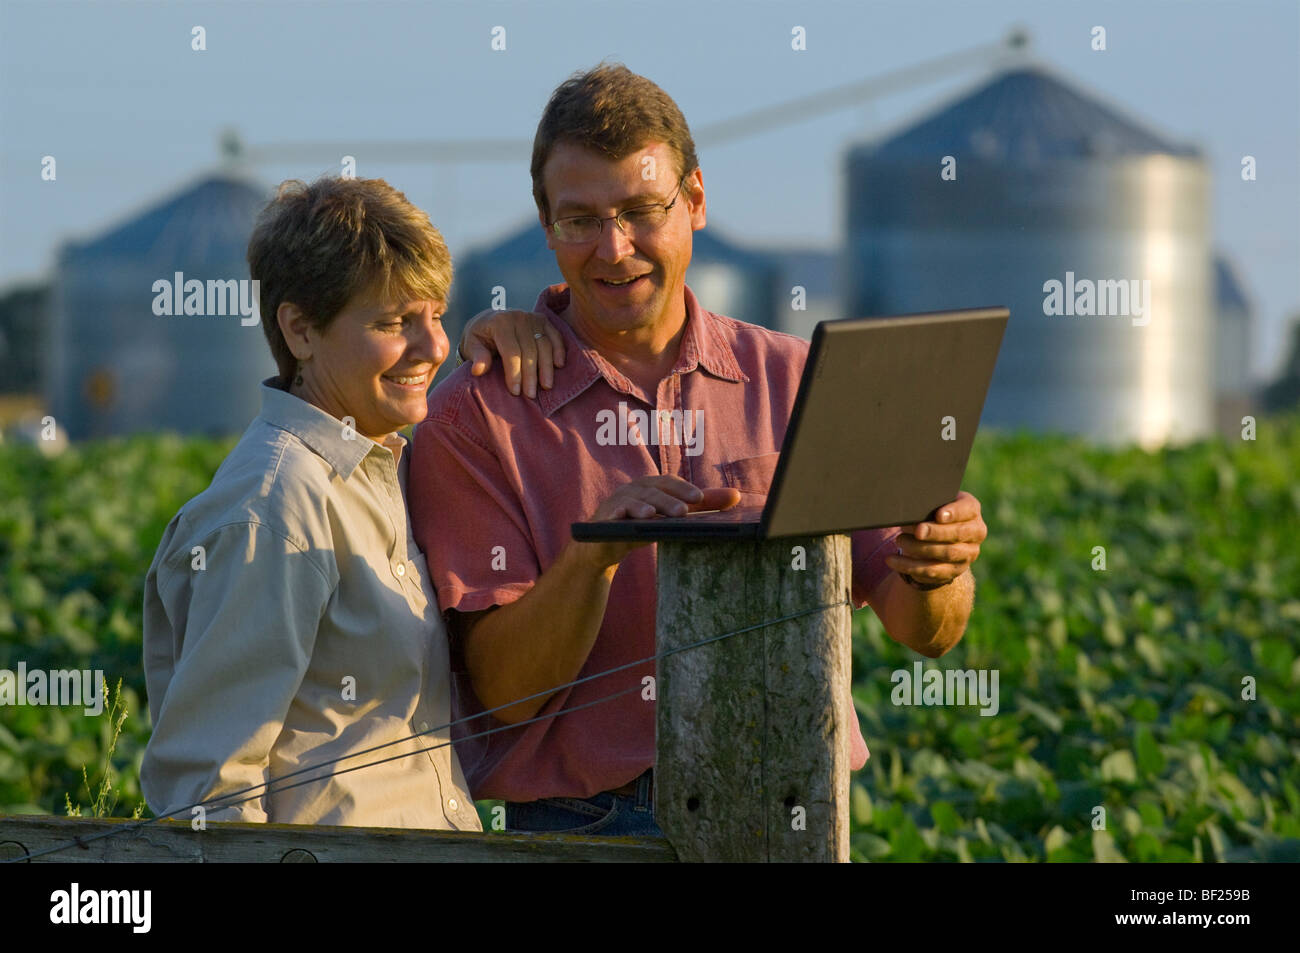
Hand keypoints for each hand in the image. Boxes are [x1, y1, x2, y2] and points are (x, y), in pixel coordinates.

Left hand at [459, 309, 566, 397]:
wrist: (488, 320)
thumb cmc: (480, 337)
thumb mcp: (472, 345)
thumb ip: (476, 356)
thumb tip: (478, 370)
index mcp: (499, 323)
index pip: (511, 351)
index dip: (514, 373)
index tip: (515, 391)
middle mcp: (518, 317)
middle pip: (530, 350)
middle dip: (530, 374)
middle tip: (530, 394)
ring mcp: (532, 318)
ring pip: (544, 344)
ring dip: (546, 367)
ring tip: (546, 386)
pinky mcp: (543, 321)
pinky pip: (555, 336)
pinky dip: (559, 351)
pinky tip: (558, 366)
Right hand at [572, 476, 741, 569]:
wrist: (603, 546)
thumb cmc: (641, 525)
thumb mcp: (671, 516)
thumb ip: (702, 506)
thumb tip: (736, 496)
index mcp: (651, 486)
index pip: (668, 482)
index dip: (682, 488)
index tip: (700, 498)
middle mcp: (633, 489)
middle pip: (652, 491)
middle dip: (668, 499)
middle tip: (684, 511)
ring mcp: (616, 503)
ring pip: (633, 501)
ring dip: (645, 506)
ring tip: (655, 515)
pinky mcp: (603, 519)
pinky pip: (612, 515)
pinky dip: (619, 516)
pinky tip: (629, 520)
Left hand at [883, 490, 985, 588]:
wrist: (936, 536)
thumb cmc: (931, 512)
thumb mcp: (932, 504)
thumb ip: (926, 503)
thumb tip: (909, 507)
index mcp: (971, 510)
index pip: (967, 510)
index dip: (953, 513)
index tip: (938, 514)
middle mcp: (975, 533)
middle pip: (958, 534)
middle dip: (935, 532)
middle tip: (917, 530)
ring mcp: (967, 554)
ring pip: (946, 554)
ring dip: (920, 548)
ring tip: (899, 541)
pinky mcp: (953, 571)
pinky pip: (932, 571)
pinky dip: (909, 566)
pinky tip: (892, 560)